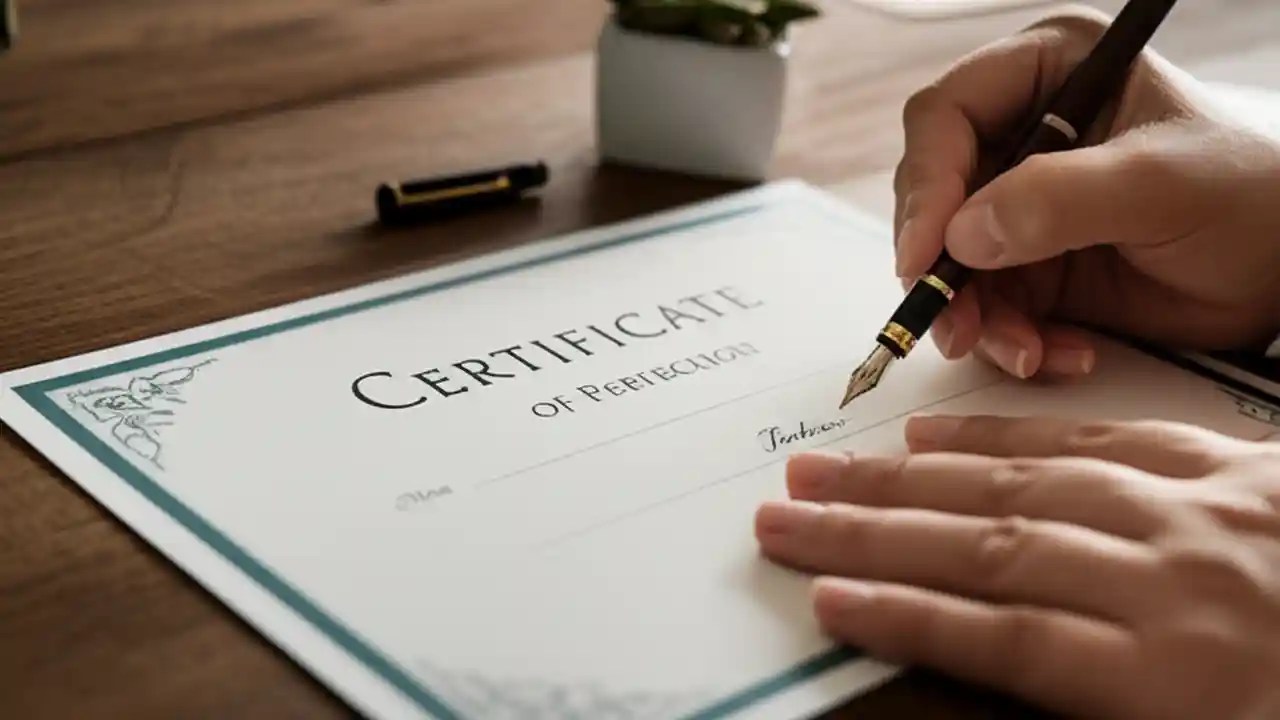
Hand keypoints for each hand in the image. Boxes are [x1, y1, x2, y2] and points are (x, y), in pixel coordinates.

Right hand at [754, 415, 1279, 719]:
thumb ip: (1105, 709)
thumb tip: (997, 666)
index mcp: (1181, 678)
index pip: (1007, 641)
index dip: (904, 617)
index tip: (821, 598)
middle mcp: (1173, 584)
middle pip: (991, 550)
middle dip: (872, 533)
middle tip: (780, 516)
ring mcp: (1197, 514)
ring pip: (1024, 490)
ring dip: (911, 483)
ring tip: (827, 473)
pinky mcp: (1225, 467)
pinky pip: (1099, 440)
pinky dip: (1009, 435)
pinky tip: (940, 439)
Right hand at [894, 7, 1279, 378]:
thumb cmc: (1253, 200)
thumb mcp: (1161, 185)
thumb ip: (1060, 198)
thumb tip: (962, 234)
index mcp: (1050, 72)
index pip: (946, 116)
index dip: (926, 184)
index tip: (925, 253)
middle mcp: (1023, 135)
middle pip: (933, 197)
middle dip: (943, 270)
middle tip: (958, 325)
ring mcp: (1021, 206)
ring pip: (950, 265)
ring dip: (977, 319)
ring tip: (1026, 353)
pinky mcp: (1029, 266)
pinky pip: (986, 308)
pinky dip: (1011, 341)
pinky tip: (1058, 354)